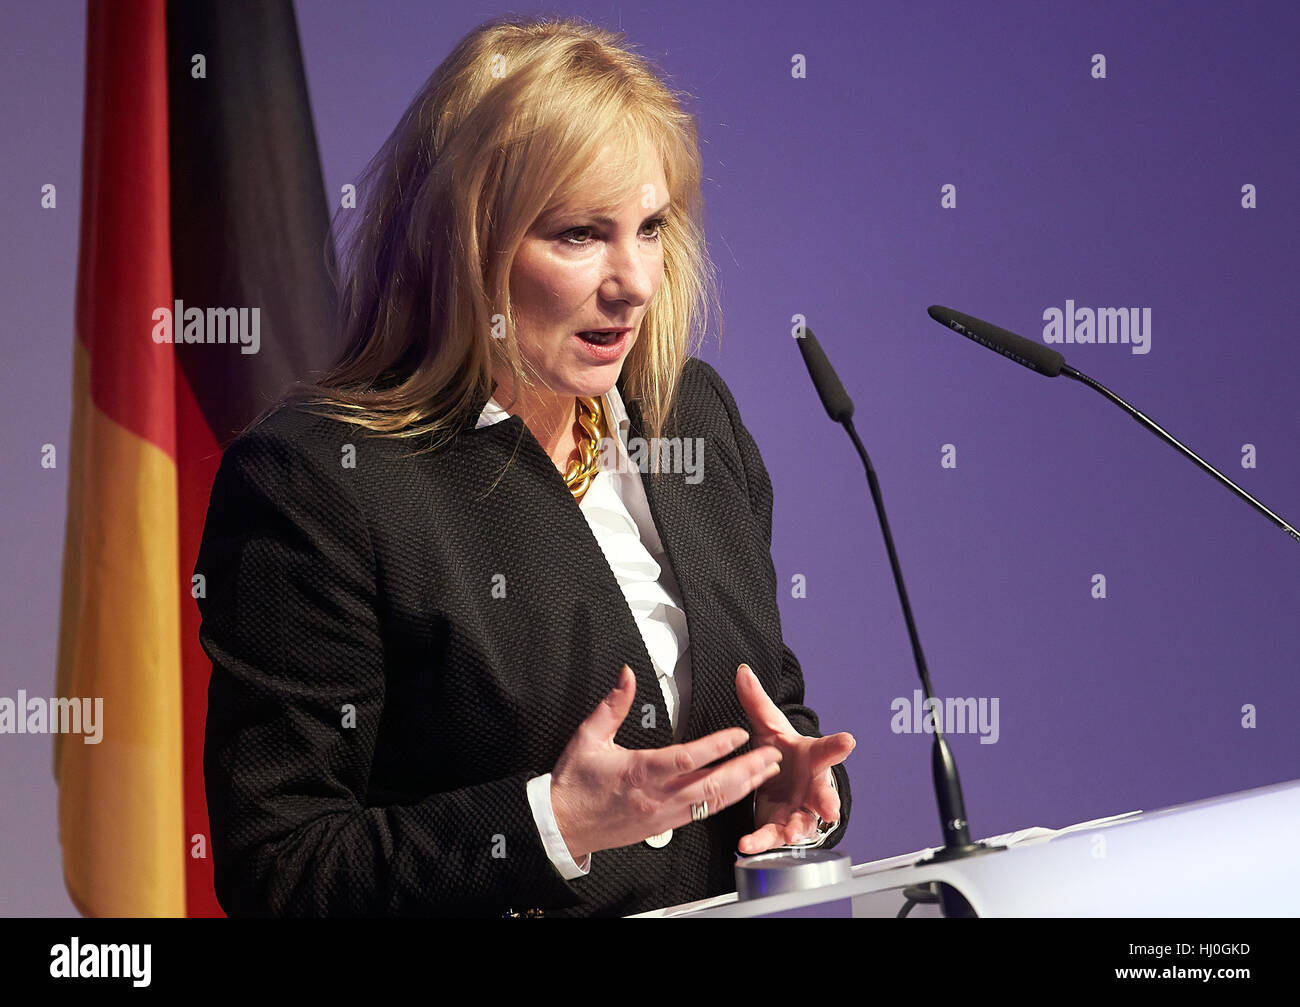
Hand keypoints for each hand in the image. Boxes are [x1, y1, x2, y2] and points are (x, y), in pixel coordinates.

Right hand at [550, 664, 782, 859]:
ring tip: (766, 773)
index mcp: (640, 772)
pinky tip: (739, 792)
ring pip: (712, 802)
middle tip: (771, 756)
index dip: (717, 746)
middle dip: (746, 770)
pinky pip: (701, 814)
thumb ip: (613, 704)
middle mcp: (657, 797)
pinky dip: (724, 802)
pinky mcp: (663, 827)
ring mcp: (663, 816)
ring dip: (742, 787)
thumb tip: (627, 674)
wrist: (561, 827)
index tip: (740, 734)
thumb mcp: (588, 737)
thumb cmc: (574, 783)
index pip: (688, 758)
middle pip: (711, 784)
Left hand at [734, 663, 855, 854]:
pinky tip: (747, 846)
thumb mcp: (770, 727)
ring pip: (803, 824)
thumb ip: (756, 702)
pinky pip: (773, 838)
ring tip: (790, 835)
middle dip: (828, 801)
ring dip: (796, 831)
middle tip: (831, 809)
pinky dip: (761, 843)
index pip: (826, 749)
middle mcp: (811, 787)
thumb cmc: (784, 753)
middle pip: (823, 795)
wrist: (782, 782)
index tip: (847, 741)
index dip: (837, 746)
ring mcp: (798, 810)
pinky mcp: (780, 827)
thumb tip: (742, 672)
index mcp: (811, 758)